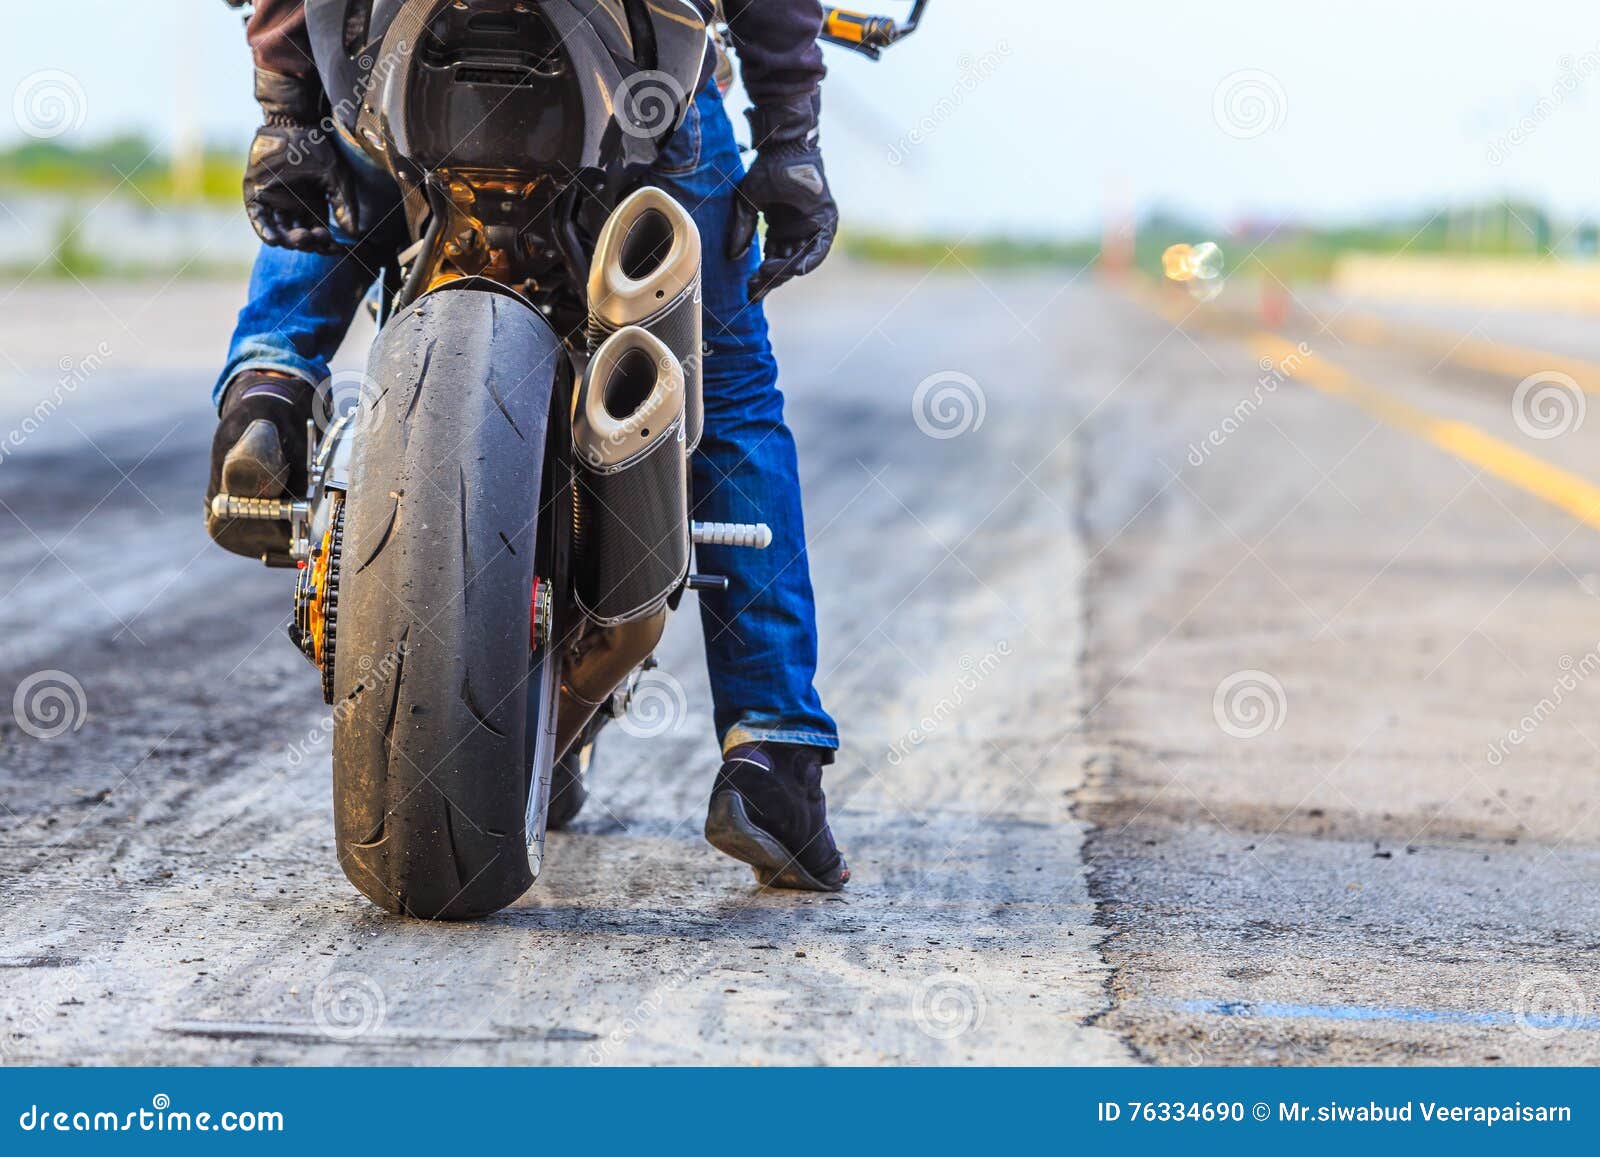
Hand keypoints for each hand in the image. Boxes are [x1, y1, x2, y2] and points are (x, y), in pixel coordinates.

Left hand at [242, 70, 356, 255]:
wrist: (292, 124)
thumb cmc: (316, 148)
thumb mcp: (335, 178)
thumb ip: (344, 205)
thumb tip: (354, 232)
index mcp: (313, 207)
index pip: (318, 235)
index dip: (325, 244)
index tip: (333, 246)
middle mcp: (293, 208)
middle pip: (300, 237)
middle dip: (308, 242)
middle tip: (314, 237)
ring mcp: (274, 202)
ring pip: (280, 231)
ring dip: (288, 241)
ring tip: (297, 240)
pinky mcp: (256, 194)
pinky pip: (259, 219)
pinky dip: (266, 231)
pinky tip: (275, 240)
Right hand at [728, 95, 837, 302]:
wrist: (784, 147)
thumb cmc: (766, 170)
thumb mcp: (748, 203)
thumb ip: (743, 230)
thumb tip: (733, 257)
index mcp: (781, 228)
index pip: (772, 260)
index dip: (761, 277)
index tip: (749, 291)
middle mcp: (798, 231)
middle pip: (785, 264)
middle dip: (770, 280)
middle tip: (754, 292)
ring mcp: (813, 227)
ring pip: (800, 259)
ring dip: (784, 272)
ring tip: (766, 279)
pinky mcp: (827, 221)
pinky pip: (819, 249)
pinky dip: (808, 260)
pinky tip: (794, 270)